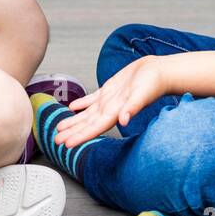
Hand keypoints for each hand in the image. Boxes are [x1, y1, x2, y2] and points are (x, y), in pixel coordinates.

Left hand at [50, 56, 167, 146]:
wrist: (158, 72)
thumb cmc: (153, 84)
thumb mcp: (142, 94)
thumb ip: (132, 108)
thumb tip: (124, 121)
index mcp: (115, 112)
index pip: (94, 128)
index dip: (79, 136)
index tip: (66, 144)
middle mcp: (110, 109)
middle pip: (87, 124)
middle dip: (72, 132)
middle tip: (56, 140)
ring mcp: (109, 100)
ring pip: (87, 113)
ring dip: (73, 121)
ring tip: (59, 128)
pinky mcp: (110, 90)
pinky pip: (92, 99)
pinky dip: (81, 103)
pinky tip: (72, 107)